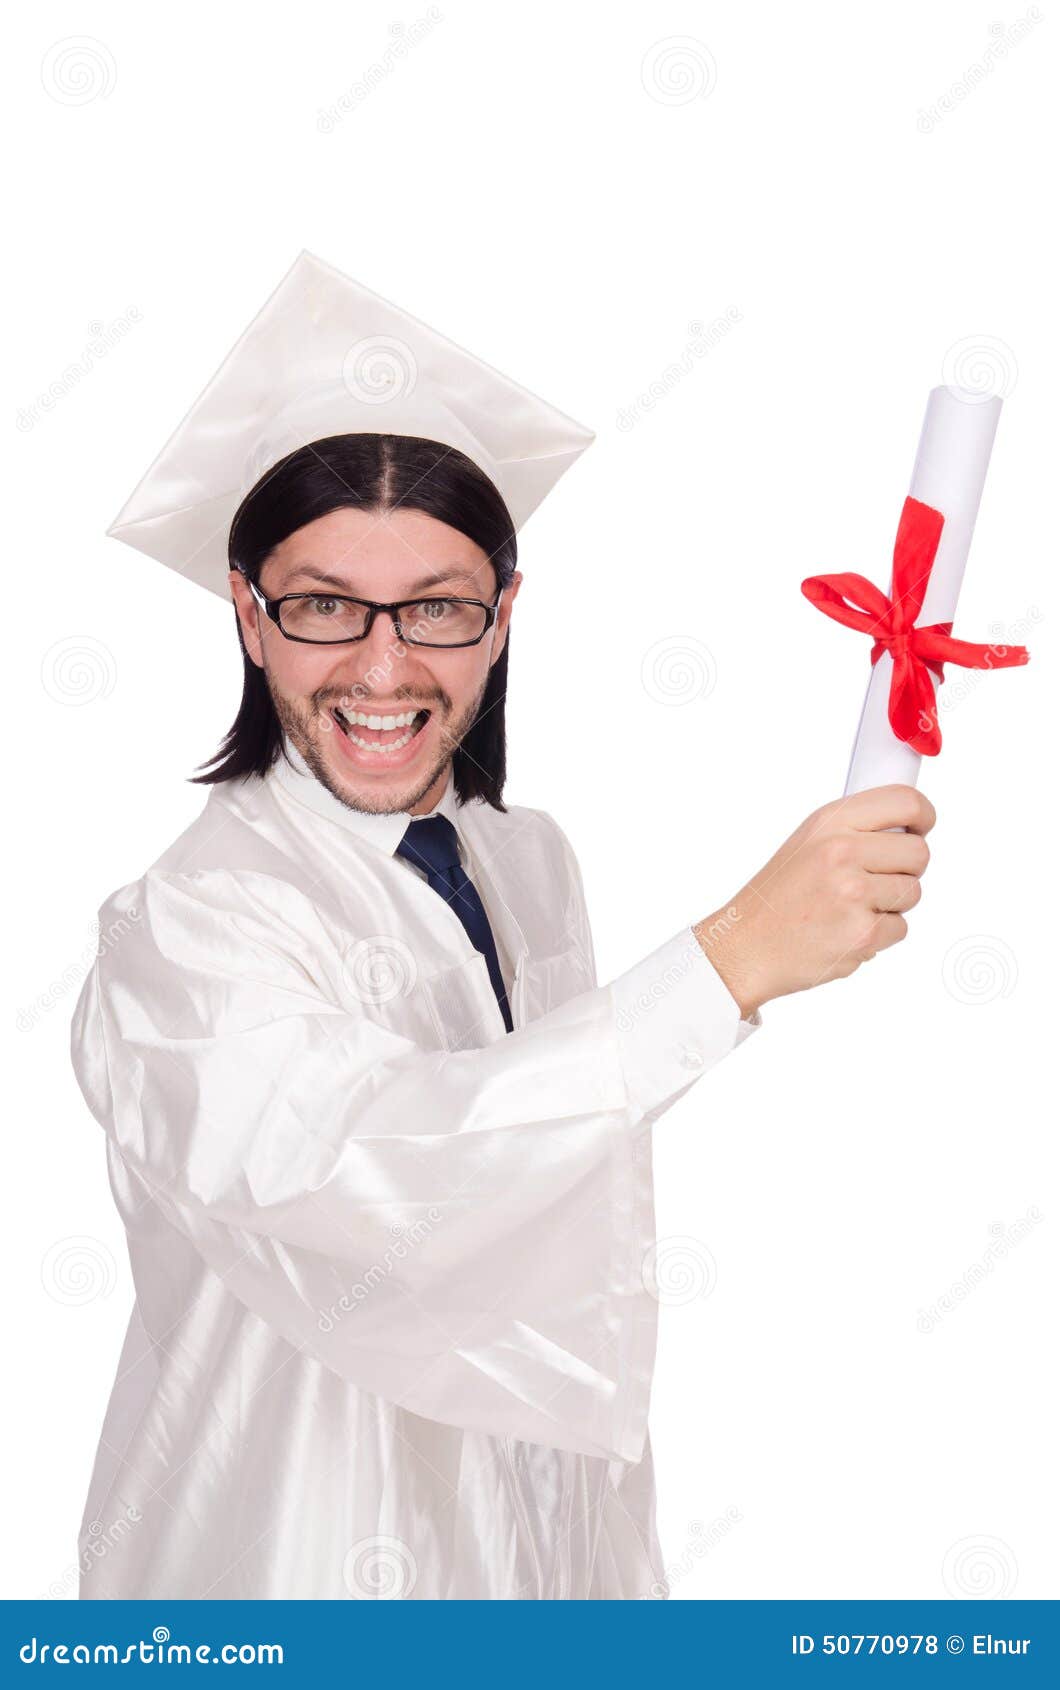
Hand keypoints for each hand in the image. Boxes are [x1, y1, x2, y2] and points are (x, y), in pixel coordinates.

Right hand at [694, 784, 935, 1017]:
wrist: (746, 945)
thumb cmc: (778, 896)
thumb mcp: (808, 841)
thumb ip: (854, 828)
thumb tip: (908, 827)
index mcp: (830, 822)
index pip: (906, 803)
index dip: (924, 817)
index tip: (921, 829)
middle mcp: (841, 851)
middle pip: (919, 853)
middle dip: (906, 870)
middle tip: (876, 880)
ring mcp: (853, 893)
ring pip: (913, 892)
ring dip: (891, 904)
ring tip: (852, 908)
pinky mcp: (862, 933)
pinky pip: (900, 928)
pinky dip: (879, 934)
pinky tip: (846, 931)